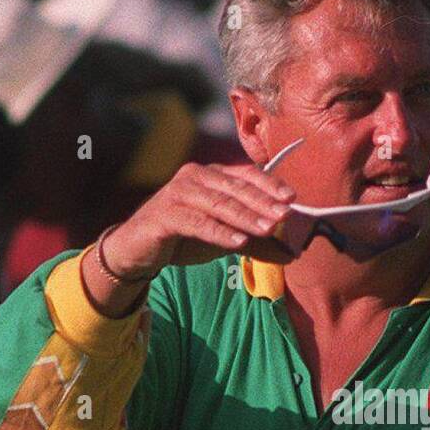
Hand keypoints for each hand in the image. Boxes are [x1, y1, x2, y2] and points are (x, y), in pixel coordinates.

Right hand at [84, 161, 297, 315]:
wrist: (138, 250)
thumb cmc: (184, 239)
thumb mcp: (225, 239)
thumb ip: (256, 242)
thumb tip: (291, 254)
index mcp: (211, 175)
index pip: (245, 175)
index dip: (269, 185)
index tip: (292, 198)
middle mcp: (194, 177)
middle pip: (235, 188)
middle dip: (263, 202)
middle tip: (285, 215)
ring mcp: (178, 193)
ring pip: (218, 203)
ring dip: (245, 217)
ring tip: (269, 229)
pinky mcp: (165, 214)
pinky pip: (197, 222)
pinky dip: (219, 232)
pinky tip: (239, 242)